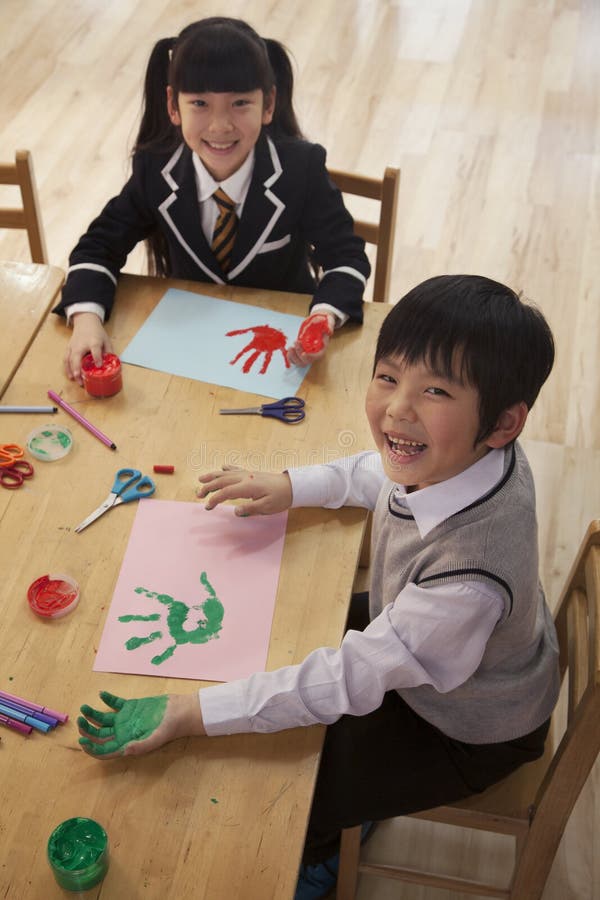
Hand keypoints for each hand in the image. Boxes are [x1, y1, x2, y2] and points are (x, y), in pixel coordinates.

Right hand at [65, 312, 112, 383]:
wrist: (85, 321)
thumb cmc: (96, 332)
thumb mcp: (106, 340)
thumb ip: (108, 352)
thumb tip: (111, 365)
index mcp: (93, 341)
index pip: (95, 349)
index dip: (97, 358)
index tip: (99, 366)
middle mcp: (81, 344)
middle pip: (77, 357)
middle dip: (78, 370)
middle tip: (82, 381)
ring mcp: (73, 346)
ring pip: (69, 360)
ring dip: (72, 371)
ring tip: (76, 381)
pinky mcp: (69, 348)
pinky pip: (66, 359)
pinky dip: (67, 368)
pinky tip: (70, 376)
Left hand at [78, 691, 204, 759]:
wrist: (181, 711)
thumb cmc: (170, 727)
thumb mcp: (156, 738)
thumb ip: (141, 746)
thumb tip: (124, 751)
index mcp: (127, 743)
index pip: (104, 751)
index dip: (91, 749)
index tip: (82, 740)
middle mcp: (123, 733)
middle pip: (99, 735)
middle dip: (87, 730)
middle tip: (80, 720)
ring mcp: (125, 719)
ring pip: (103, 719)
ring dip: (92, 715)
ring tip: (85, 708)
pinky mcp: (131, 706)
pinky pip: (115, 703)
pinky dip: (107, 699)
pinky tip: (102, 694)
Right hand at [197, 466, 292, 515]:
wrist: (292, 486)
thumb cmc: (280, 498)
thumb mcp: (266, 507)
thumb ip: (250, 509)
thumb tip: (235, 511)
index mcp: (247, 487)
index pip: (225, 492)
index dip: (214, 499)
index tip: (207, 507)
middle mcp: (245, 478)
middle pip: (221, 480)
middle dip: (208, 486)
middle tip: (197, 494)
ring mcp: (247, 474)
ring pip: (225, 473)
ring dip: (212, 476)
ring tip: (201, 479)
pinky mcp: (251, 473)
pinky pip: (235, 469)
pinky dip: (227, 469)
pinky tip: (222, 468)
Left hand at [287, 313, 333, 366]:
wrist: (318, 323)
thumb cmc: (323, 323)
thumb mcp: (328, 322)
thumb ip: (329, 326)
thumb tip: (329, 330)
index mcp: (322, 347)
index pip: (317, 356)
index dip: (311, 357)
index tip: (304, 354)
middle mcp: (314, 353)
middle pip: (307, 361)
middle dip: (299, 353)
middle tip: (296, 342)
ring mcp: (307, 354)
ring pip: (300, 362)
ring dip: (293, 356)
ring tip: (291, 347)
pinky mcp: (300, 353)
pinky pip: (294, 360)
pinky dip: (290, 357)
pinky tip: (289, 350)